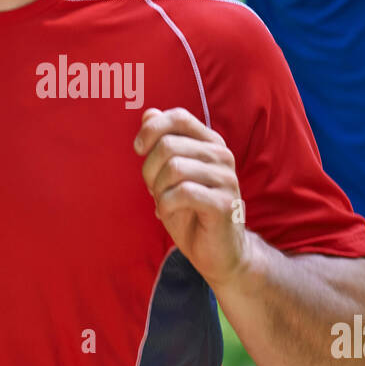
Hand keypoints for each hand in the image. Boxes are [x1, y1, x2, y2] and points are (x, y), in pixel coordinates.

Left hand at [134, 106, 249, 288]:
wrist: (219, 252)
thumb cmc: (191, 212)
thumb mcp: (170, 176)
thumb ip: (162, 143)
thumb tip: (149, 113)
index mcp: (210, 143)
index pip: (179, 117)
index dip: (152, 129)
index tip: (138, 149)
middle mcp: (222, 156)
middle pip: (169, 145)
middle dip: (149, 169)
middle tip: (153, 189)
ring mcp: (226, 180)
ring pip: (174, 168)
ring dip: (158, 189)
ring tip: (163, 202)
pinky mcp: (224, 204)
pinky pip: (182, 193)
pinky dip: (165, 205)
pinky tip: (167, 213)